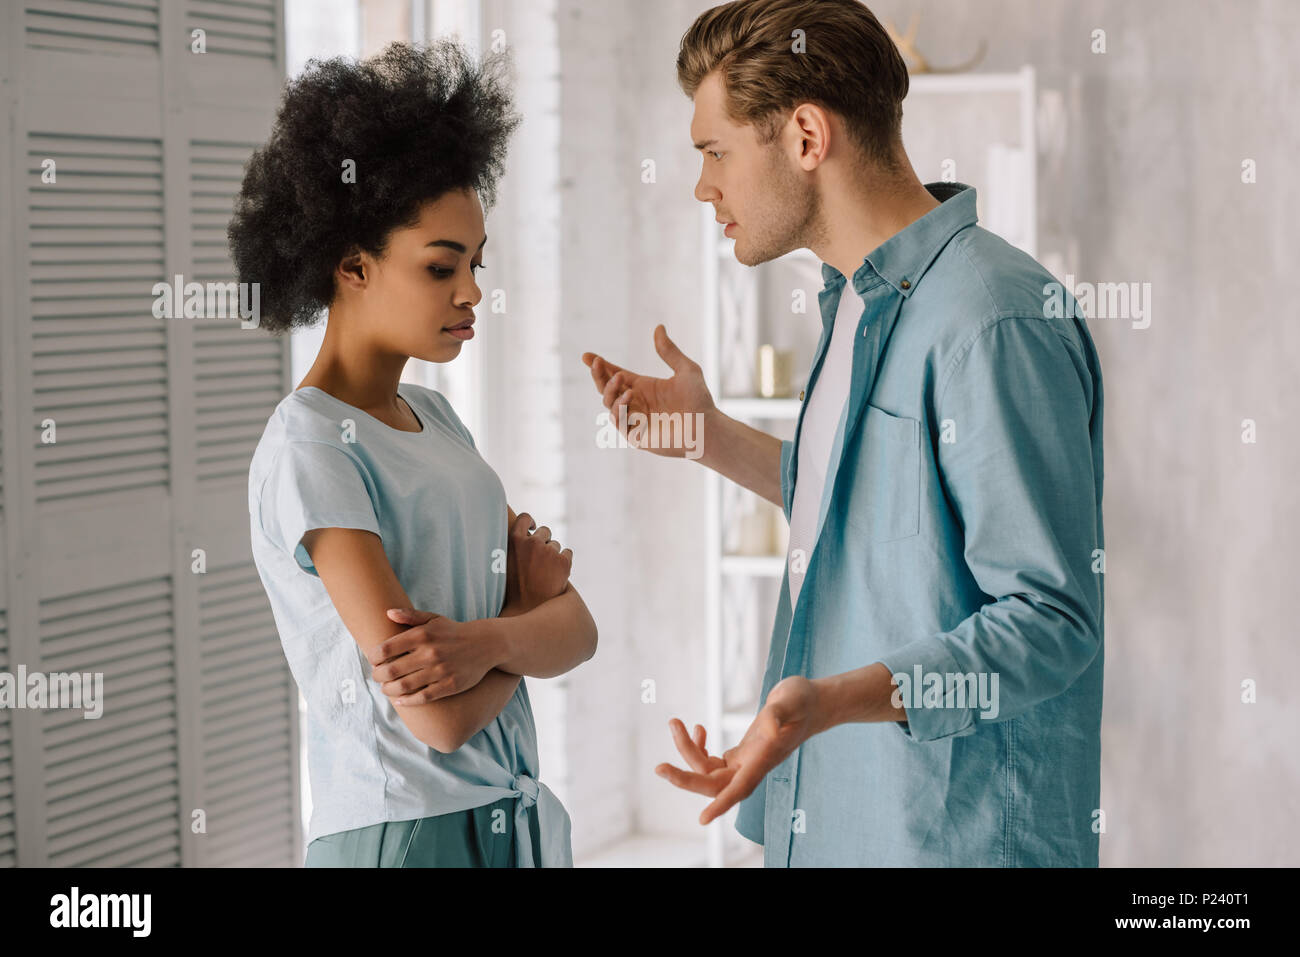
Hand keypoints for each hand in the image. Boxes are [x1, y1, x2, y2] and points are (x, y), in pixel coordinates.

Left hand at [368, 610, 498, 704]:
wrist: (486, 644)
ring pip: (403, 686)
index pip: (386, 649)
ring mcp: (439, 671)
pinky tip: (400, 700)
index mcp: (422, 635)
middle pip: (391, 670)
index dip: (373, 657)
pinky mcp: (449, 685)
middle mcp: (429, 653)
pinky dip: (406, 701)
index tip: (373, 660)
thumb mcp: (434, 619)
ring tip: (386, 688)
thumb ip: (410, 616)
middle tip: (376, 676)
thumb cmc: (454, 632)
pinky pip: (422, 697)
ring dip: (388, 690)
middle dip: (377, 676)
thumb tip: (388, 612)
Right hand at [505, 510, 571, 612]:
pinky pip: (567, 553)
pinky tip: (556, 575)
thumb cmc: (513, 591)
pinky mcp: (564, 562)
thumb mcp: (504, 565)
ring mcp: (549, 551)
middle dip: (545, 541)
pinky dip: (564, 562)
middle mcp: (533, 542)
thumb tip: (522, 536)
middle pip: (545, 531)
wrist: (528, 611)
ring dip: (553, 555)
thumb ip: (513, 548)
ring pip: (556, 545)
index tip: (533, 528)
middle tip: (541, 560)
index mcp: (515, 541)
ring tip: (545, 573)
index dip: (530, 521)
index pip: (525, 517)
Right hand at [582, 324, 716, 457]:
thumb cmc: (700, 401)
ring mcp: (634, 420)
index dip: (600, 366)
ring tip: (622, 380)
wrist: (707, 428)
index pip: (615, 374)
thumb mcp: (685, 370)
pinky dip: (618, 408)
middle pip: (606, 388)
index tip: (586, 356)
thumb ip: (669, 351)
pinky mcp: (635, 436)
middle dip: (599, 375)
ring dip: (610, 391)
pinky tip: (628, 396)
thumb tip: (658, 327)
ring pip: (609, 404)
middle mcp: (636, 403)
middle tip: (597, 364)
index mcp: (643, 387)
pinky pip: (618, 422)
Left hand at [654, 676, 820, 824]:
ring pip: (708, 770)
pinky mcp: (742, 754)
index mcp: (764, 759)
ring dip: (687, 751)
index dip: (721, 804)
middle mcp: (753, 766)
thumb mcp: (793, 700)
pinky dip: (698, 747)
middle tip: (658, 767)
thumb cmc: (805, 701)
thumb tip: (770, 727)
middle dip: (684, 777)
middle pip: (714, 784)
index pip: (740, 788)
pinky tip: (698, 729)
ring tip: (675, 722)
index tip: (703, 820)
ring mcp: (746, 762)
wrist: (814, 703)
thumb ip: (779, 713)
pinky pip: (713, 762)